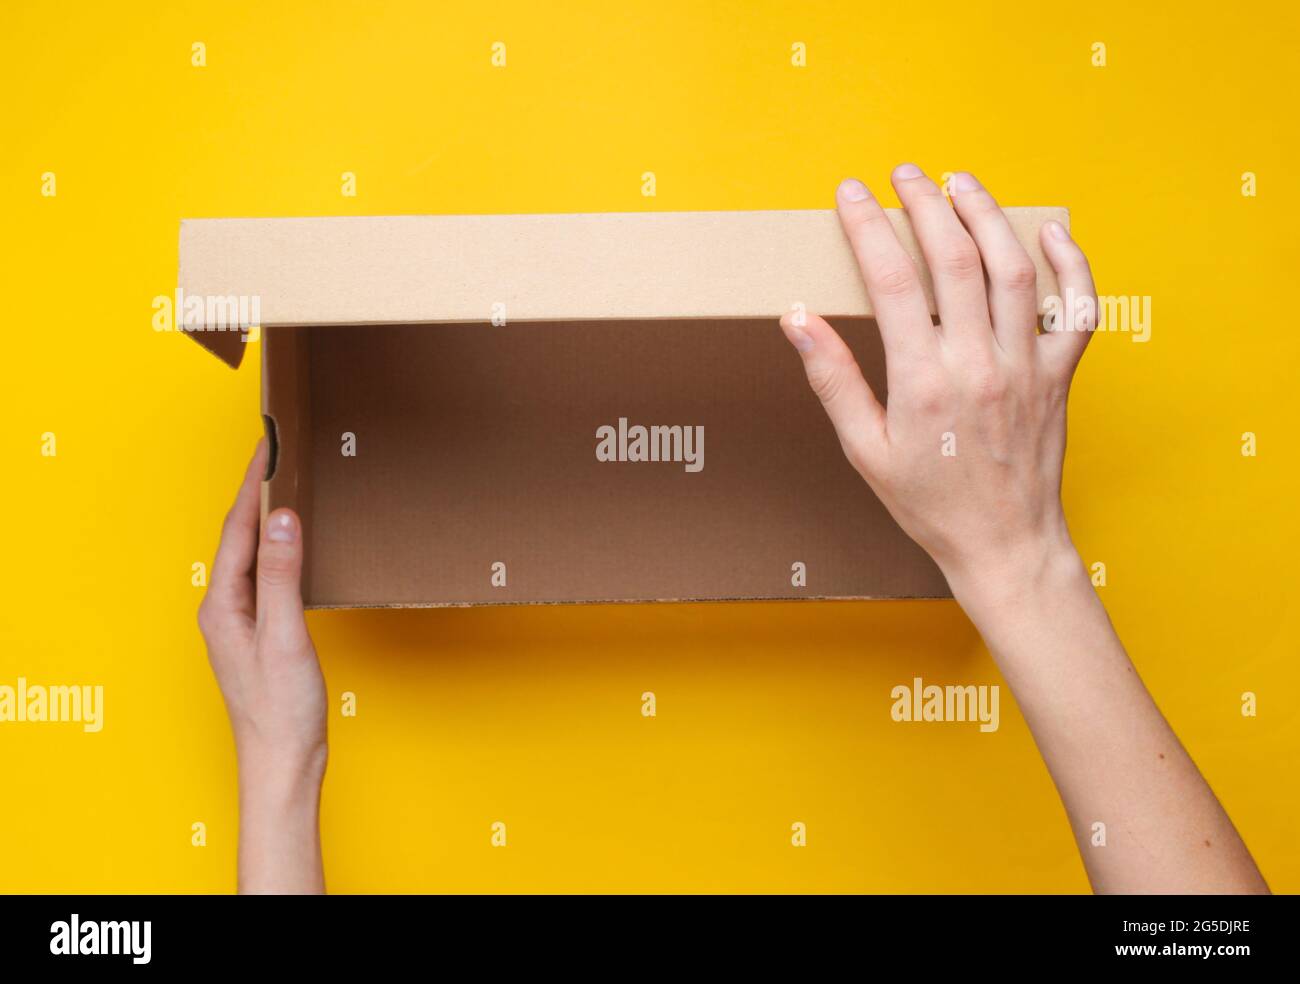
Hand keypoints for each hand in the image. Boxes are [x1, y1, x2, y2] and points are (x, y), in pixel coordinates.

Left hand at [198, 440, 326, 892]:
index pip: (237, 529)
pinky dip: (279, 548)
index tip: (269, 446)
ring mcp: (241, 622)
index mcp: (223, 604)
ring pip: (252, 554)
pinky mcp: (261, 633)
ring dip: (267, 518)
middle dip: (257, 492)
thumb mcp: (284, 636)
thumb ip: (281, 576)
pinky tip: (296, 545)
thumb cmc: (281, 709)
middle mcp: (225, 609)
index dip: (253, 484)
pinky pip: (266, 575)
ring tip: (288, 486)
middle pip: (239, 536)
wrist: (283, 761)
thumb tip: (282, 519)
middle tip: (278, 453)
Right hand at [781, 166, 1267, 893]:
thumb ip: (834, 379)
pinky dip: (1071, 263)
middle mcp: (979, 362)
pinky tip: (1050, 231)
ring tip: (961, 183)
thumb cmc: (930, 505)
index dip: (869, 226)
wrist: (1005, 545)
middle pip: (956, 257)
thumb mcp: (865, 450)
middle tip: (904, 174)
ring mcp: (1027, 365)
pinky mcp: (1060, 374)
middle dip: (926, 203)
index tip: (851, 194)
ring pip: (1014, 267)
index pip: (893, 279)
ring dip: (987, 215)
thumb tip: (797, 318)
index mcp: (923, 381)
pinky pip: (1078, 306)